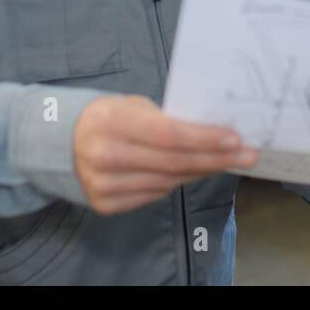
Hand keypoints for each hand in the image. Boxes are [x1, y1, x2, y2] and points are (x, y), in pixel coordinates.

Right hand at [74, 95, 256, 214]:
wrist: (62, 142)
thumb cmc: (109, 116)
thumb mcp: (132, 105)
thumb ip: (166, 119)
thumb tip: (213, 133)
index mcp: (111, 120)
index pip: (168, 134)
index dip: (205, 139)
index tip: (236, 139)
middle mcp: (104, 155)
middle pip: (173, 162)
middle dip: (216, 158)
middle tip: (247, 155)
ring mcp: (102, 184)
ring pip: (168, 181)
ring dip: (202, 171)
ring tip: (227, 161)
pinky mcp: (104, 204)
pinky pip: (154, 194)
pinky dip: (178, 182)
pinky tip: (195, 172)